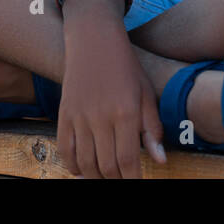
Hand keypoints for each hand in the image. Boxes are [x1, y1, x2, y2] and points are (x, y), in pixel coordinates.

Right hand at [57, 10, 166, 177]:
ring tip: (106, 176)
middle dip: (116, 180)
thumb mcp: (146, 93)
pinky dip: (73, 166)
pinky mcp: (64, 113)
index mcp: (125, 113)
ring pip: (85, 163)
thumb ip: (152, 129)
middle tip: (123, 178)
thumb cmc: (125, 66)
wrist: (94, 40)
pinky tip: (84, 169)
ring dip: (96, 177)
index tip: (138, 182)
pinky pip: (65, 149)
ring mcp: (79, 116)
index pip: (128, 161)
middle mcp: (100, 117)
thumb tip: (160, 161)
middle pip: (106, 166)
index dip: (133, 179)